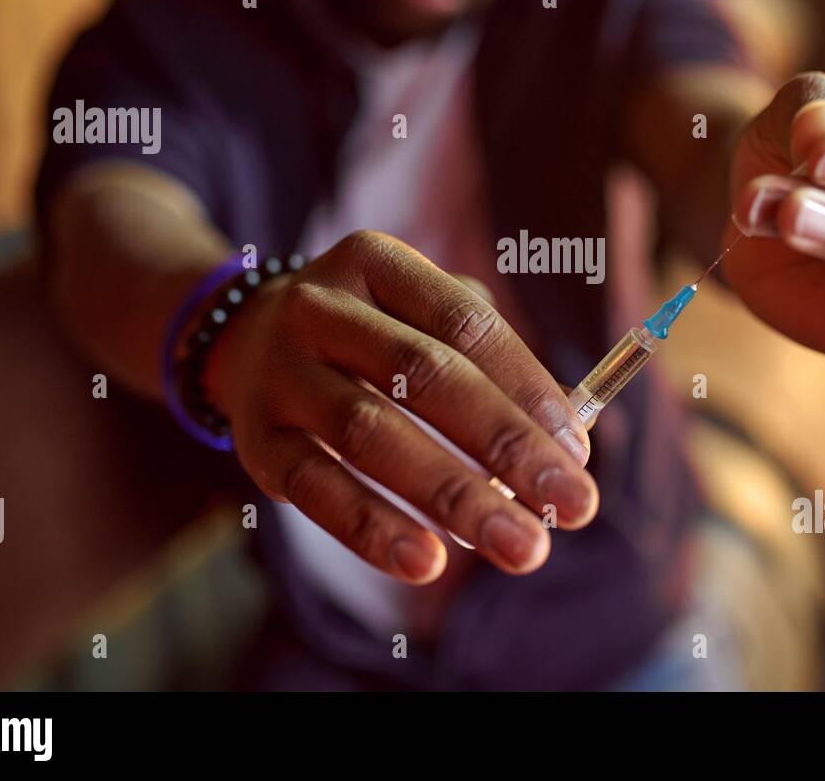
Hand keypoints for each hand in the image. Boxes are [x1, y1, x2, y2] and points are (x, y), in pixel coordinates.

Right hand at [202, 230, 596, 583]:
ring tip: (521, 547)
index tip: (579, 450)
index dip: (526, 385)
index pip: (465, 322)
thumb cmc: (369, 334)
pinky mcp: (256, 439)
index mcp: (377, 263)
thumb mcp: (418, 318)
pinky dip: (372, 528)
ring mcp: (282, 372)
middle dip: (508, 446)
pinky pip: (316, 487)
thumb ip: (489, 363)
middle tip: (575, 505)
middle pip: (426, 376)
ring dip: (454, 496)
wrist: (245, 340)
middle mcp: (322, 307)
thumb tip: (568, 437)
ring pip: (371, 435)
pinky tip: (427, 563)